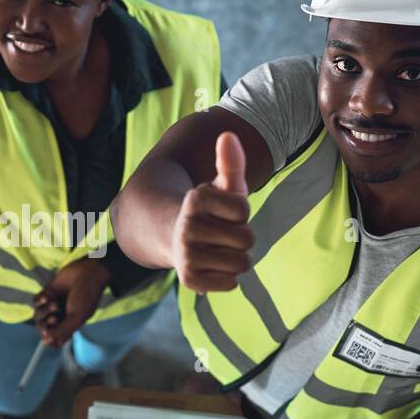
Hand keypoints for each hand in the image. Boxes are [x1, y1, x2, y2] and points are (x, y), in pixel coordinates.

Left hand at [32, 258, 110, 346]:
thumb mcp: (76, 316)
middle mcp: (60, 316)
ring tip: (55, 304)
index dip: (49, 340)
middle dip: (45, 326)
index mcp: (69, 325)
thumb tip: (46, 342)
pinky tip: (47, 296)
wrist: (88, 272)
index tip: (49, 335)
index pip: (54, 340)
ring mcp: (53, 305)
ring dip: (44, 311)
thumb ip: (62, 331)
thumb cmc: (86, 296)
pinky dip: (39, 300)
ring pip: (38, 315)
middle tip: (54, 319)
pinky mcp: (47, 292)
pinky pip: (35, 301)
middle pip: (43, 329)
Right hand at [171, 131, 254, 292]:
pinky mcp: (189, 281)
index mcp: (195, 199)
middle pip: (247, 239)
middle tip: (222, 234)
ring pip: (242, 263)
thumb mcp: (222, 186)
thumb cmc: (209, 211)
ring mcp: (186, 255)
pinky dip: (227, 277)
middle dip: (241, 237)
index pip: (244, 211)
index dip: (241, 213)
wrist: (172, 237)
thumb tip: (228, 135)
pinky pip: (231, 283)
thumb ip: (230, 162)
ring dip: (236, 258)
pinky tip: (212, 266)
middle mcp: (187, 227)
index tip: (223, 212)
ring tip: (218, 250)